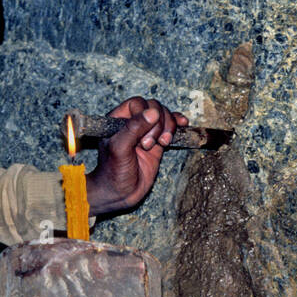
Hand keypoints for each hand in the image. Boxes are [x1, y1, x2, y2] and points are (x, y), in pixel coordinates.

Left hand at [85, 97, 188, 213]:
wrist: (120, 193)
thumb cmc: (113, 172)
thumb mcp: (120, 148)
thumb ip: (133, 128)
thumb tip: (153, 112)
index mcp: (118, 119)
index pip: (137, 103)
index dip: (145, 115)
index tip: (143, 137)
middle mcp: (132, 123)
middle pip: (154, 107)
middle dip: (158, 124)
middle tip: (149, 145)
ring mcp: (146, 132)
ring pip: (164, 116)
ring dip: (169, 126)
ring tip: (163, 143)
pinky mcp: (157, 143)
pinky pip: (170, 127)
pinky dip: (178, 124)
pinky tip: (183, 124)